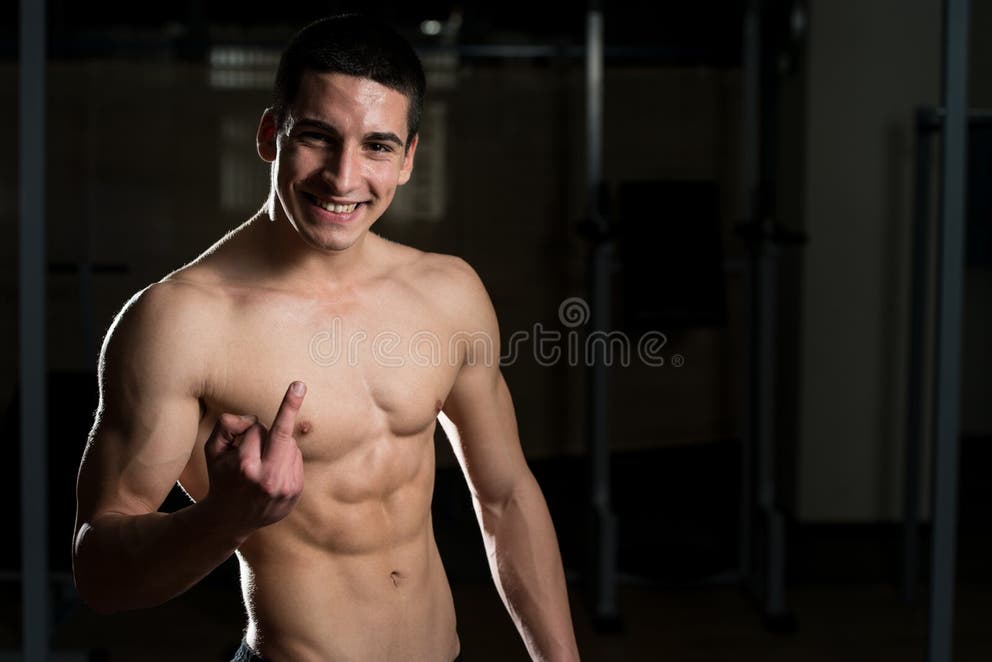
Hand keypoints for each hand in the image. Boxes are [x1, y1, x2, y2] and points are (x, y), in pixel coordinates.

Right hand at [202, 381, 306, 533]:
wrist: (230, 519)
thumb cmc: (221, 477)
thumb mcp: (212, 451)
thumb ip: (226, 427)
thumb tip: (254, 420)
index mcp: (246, 467)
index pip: (257, 429)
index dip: (249, 428)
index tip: (299, 385)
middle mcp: (268, 478)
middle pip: (282, 434)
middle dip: (289, 408)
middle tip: (299, 385)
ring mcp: (285, 487)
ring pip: (290, 445)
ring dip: (278, 445)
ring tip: (261, 463)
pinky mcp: (295, 491)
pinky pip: (296, 459)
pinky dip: (286, 458)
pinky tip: (272, 472)